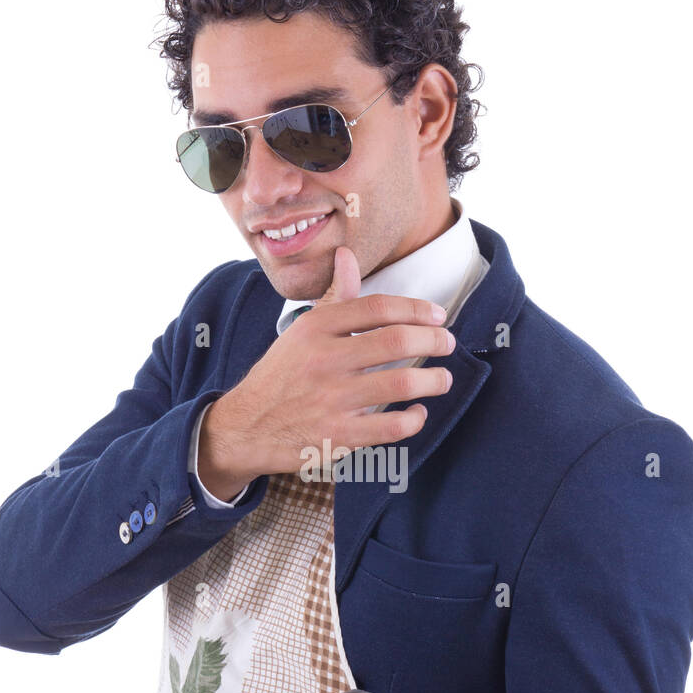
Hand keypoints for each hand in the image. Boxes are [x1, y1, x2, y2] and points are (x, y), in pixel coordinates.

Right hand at [197, 245, 454, 492]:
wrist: (245, 427)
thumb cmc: (281, 376)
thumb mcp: (300, 332)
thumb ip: (333, 298)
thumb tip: (347, 255)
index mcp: (315, 328)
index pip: (378, 308)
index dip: (416, 309)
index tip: (437, 316)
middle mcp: (324, 360)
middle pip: (396, 341)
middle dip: (434, 340)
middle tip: (447, 344)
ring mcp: (332, 399)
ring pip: (402, 383)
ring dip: (434, 380)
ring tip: (443, 379)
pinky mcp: (338, 436)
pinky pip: (392, 427)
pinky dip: (414, 419)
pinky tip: (417, 413)